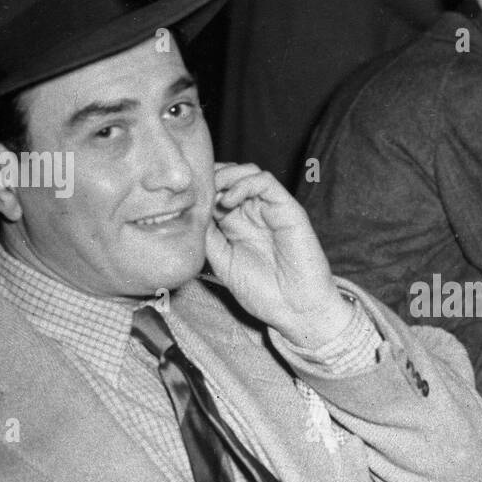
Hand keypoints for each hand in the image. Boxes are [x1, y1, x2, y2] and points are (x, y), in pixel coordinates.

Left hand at [204, 163, 351, 347]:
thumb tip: (192, 211)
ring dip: (225, 176)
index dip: (200, 190)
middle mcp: (253, 213)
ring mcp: (270, 209)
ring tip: (214, 196)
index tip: (185, 202)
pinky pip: (265, 181)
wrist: (296, 309)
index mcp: (236, 225)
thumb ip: (208, 236)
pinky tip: (228, 200)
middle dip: (210, 178)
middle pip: (229, 176)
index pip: (215, 192)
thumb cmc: (263, 292)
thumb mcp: (222, 263)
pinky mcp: (287, 208)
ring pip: (247, 172)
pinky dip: (244, 182)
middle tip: (198, 193)